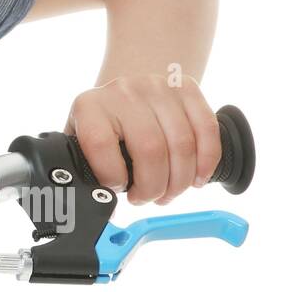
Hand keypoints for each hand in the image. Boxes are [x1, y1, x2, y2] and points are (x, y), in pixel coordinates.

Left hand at [63, 73, 221, 204]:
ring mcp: (157, 86)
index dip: (113, 177)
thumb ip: (87, 169)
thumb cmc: (105, 124)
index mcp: (89, 106)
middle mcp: (123, 91)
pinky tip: (196, 178)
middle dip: (154, 187)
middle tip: (150, 198)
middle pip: (150, 149)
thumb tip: (99, 205)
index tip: (118, 188)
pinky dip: (207, 162)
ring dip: (181, 181)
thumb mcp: (84, 141)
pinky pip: (206, 129)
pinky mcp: (186, 88)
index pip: (100, 144)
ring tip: (171, 192)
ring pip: (182, 144)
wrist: (126, 90)